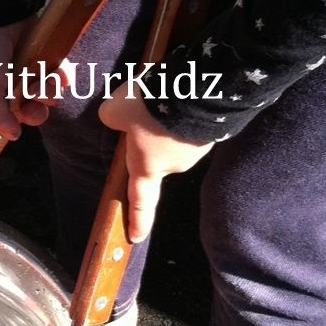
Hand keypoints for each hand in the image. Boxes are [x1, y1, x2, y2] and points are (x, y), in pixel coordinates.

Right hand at [0, 21, 54, 138]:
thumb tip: (13, 135)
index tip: (5, 135)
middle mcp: (5, 87)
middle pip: (26, 114)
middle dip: (32, 114)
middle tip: (31, 107)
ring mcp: (26, 72)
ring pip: (46, 97)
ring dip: (46, 93)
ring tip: (40, 82)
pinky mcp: (44, 58)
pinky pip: (59, 78)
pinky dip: (61, 77)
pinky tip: (56, 73)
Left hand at [98, 86, 212, 242]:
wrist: (195, 89)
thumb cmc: (150, 106)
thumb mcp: (116, 109)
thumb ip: (112, 118)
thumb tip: (118, 117)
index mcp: (147, 167)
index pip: (139, 201)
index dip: (137, 220)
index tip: (135, 237)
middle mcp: (174, 165)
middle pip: (156, 150)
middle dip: (150, 129)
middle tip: (143, 104)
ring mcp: (197, 149)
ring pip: (174, 132)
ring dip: (168, 116)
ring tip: (164, 93)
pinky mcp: (213, 130)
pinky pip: (191, 120)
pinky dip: (184, 108)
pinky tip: (182, 92)